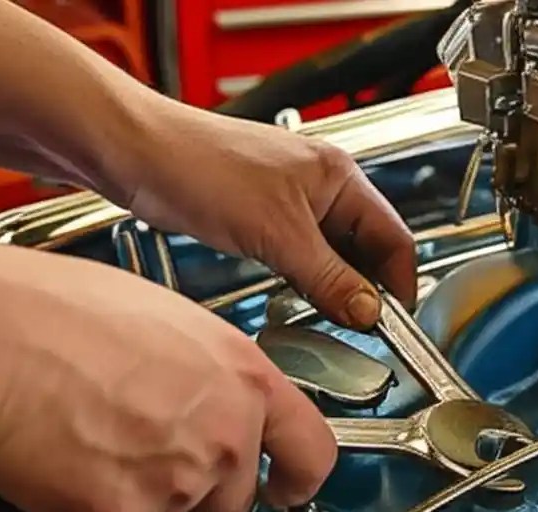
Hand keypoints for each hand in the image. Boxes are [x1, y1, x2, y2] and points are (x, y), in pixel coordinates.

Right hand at [0, 244, 334, 511]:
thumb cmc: (57, 315)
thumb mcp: (169, 322)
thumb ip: (210, 375)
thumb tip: (210, 398)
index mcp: (244, 379)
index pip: (314, 450)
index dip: (302, 476)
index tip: (292, 487)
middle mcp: (224, 436)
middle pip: (237, 497)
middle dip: (204, 487)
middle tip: (151, 451)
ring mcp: (176, 484)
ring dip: (147, 491)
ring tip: (95, 435)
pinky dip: (97, 504)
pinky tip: (68, 456)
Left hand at [113, 98, 417, 328]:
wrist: (138, 155)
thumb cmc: (201, 167)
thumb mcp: (278, 235)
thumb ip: (330, 278)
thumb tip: (367, 311)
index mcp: (340, 176)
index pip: (395, 239)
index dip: (399, 285)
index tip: (392, 326)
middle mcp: (322, 186)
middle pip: (367, 250)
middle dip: (365, 290)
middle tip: (358, 330)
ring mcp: (292, 202)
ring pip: (333, 256)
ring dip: (334, 288)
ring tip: (327, 320)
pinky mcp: (263, 217)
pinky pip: (301, 256)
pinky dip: (306, 281)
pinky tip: (296, 300)